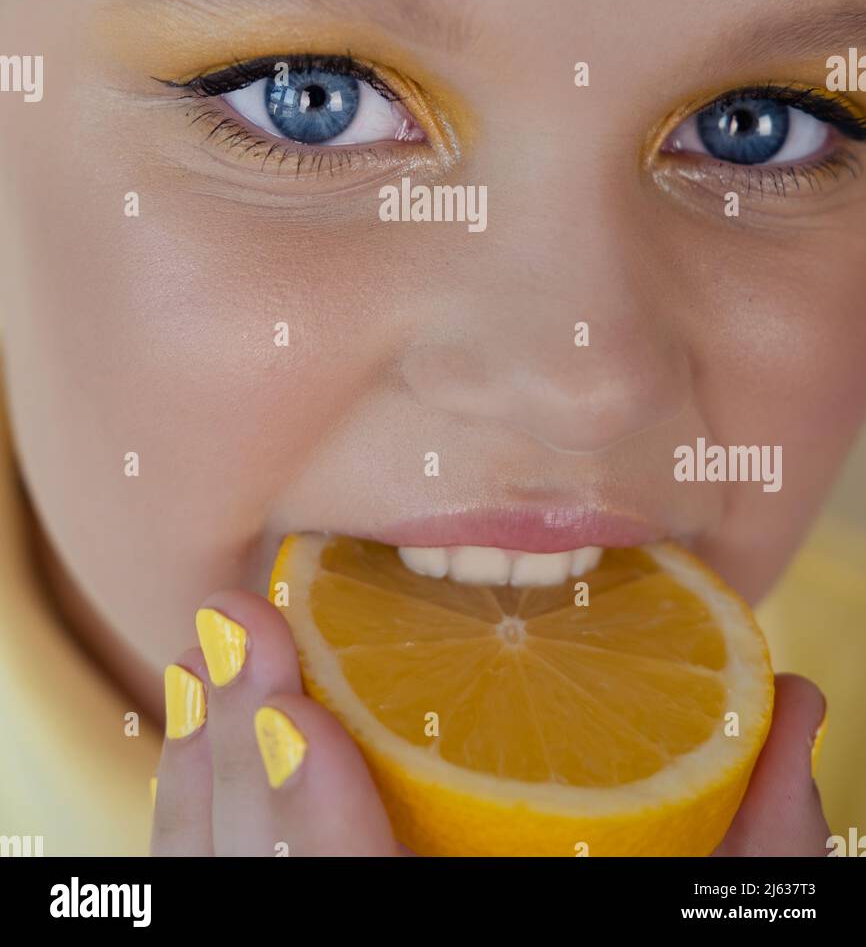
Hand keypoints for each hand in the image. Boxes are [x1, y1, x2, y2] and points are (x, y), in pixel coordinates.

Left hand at [151, 602, 828, 857]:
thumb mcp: (696, 928)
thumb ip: (750, 844)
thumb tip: (791, 706)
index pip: (358, 917)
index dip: (318, 830)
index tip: (293, 717)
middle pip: (261, 892)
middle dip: (235, 764)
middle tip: (231, 629)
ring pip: (212, 893)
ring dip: (198, 779)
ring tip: (206, 665)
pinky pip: (204, 901)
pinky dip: (190, 821)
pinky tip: (196, 742)